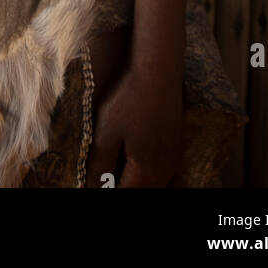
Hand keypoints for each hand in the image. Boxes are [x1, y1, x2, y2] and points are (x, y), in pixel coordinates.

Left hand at [85, 58, 182, 187]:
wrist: (158, 72)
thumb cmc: (130, 100)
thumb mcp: (106, 133)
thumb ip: (100, 165)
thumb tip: (92, 187)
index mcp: (147, 173)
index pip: (125, 196)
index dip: (107, 191)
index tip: (93, 186)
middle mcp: (166, 171)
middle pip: (142, 192)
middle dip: (123, 189)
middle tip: (103, 182)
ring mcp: (174, 158)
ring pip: (155, 185)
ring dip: (137, 184)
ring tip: (119, 177)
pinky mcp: (176, 145)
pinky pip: (163, 172)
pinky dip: (148, 176)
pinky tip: (136, 165)